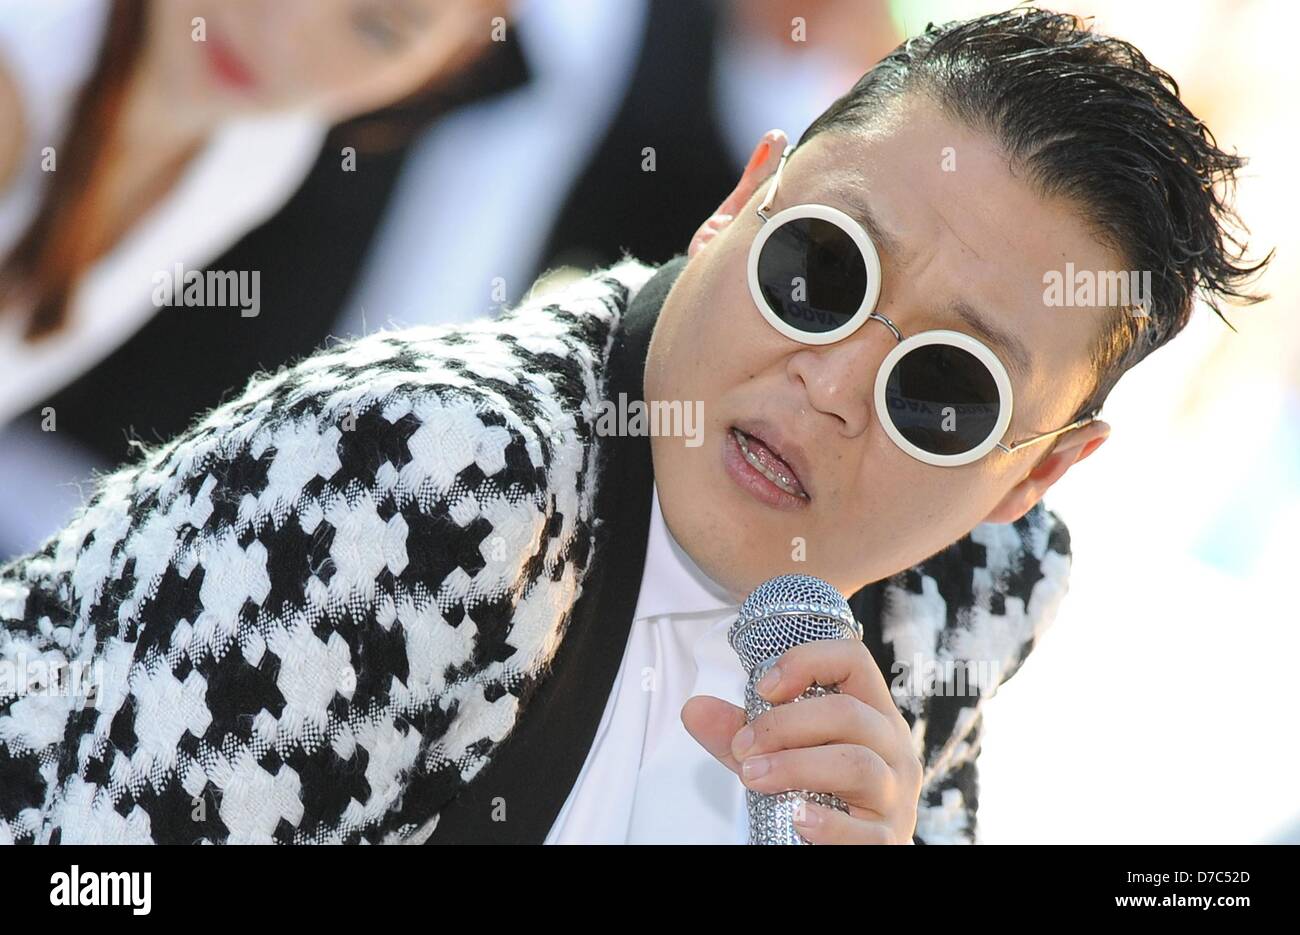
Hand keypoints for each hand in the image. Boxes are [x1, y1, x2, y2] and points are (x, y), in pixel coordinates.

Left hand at [682, 638, 922, 843]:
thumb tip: (694, 709)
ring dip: (795, 767)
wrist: (854, 844)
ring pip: (857, 765)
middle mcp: (892, 748)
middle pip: (848, 713)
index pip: (853, 660)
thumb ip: (739, 731)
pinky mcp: (888, 840)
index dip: (807, 662)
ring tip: (754, 777)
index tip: (764, 688)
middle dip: (784, 725)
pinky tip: (798, 818)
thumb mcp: (777, 753)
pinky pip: (865, 832)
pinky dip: (827, 824)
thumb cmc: (822, 792)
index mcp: (871, 713)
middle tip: (744, 746)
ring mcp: (895, 796)